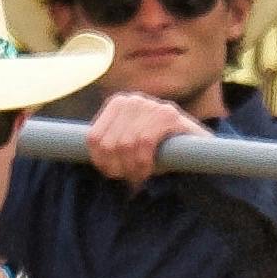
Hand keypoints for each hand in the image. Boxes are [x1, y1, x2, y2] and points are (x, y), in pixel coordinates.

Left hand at [85, 92, 200, 185]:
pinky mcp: (168, 114)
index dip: (101, 162)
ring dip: (132, 167)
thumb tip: (78, 155)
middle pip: (108, 143)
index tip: (115, 174)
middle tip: (131, 177)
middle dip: (118, 167)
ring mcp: (150, 104)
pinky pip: (144, 142)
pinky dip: (144, 162)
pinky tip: (150, 169)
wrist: (198, 151)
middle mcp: (132, 100)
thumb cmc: (159, 152)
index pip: (93, 137)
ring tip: (142, 174)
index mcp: (117, 104)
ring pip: (125, 144)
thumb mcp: (128, 148)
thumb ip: (108, 147)